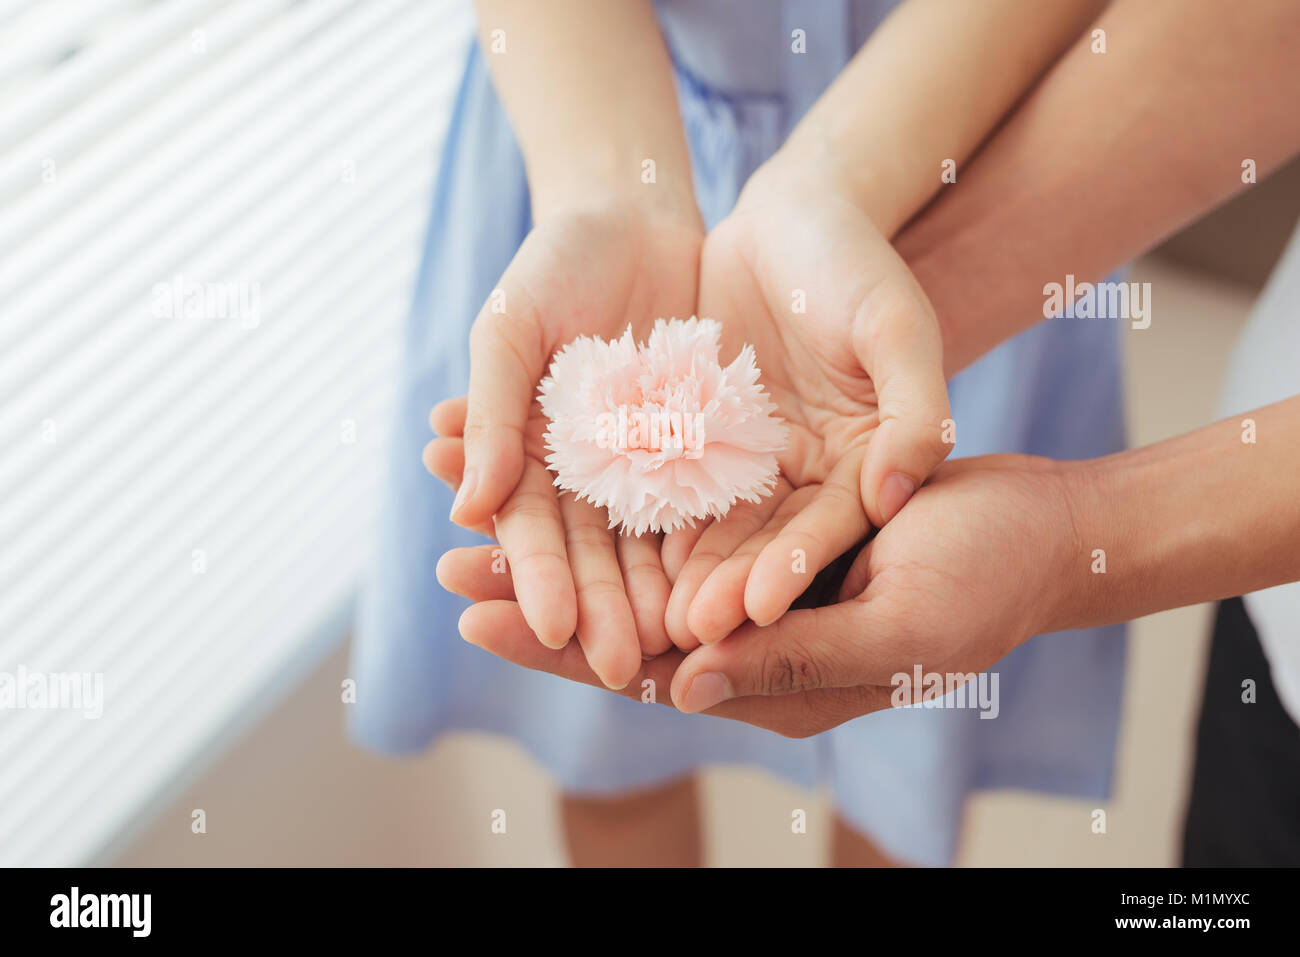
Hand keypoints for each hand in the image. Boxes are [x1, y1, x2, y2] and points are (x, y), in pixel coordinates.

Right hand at [428, 197, 702, 688]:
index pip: (532, 532)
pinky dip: (718, 544)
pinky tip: (732, 586)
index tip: (549, 630)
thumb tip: (469, 507)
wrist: (633, 216)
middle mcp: (589, 477)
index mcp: (530, 460)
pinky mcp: (707, 447)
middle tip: (624, 669)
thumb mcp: (511, 329)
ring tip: (679, 646)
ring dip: (661, 597)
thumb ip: (494, 412)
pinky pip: (715, 501)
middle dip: (606, 611)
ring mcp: (649, 467)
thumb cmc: (553, 266)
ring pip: (656, 545)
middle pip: (597, 556)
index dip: (539, 580)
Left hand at [442, 454, 1083, 736]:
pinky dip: (619, 483)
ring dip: (566, 534)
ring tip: (480, 503)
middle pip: (620, 614)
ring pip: (639, 555)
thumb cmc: (986, 581)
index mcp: (775, 675)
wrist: (1043, 521)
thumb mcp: (898, 624)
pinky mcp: (768, 511)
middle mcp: (751, 629)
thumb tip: (681, 681)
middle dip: (536, 593)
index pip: (641, 670)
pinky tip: (562, 455)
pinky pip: (678, 501)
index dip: (557, 644)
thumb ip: (795, 657)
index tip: (473, 616)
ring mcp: (756, 568)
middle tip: (446, 566)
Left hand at [660, 154, 952, 650]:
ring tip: (631, 612)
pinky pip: (668, 483)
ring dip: (677, 570)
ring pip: (711, 526)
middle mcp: (808, 482)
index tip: (751, 611)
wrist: (794, 213)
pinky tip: (601, 548)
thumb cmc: (859, 264)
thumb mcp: (899, 328)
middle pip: (764, 546)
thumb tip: (893, 496)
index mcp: (865, 471)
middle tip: (678, 635)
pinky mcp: (702, 441)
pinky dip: (640, 515)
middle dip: (721, 590)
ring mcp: (752, 466)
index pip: (830, 533)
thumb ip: (913, 412)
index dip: (791, 570)